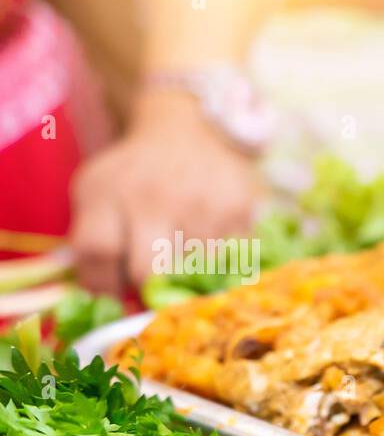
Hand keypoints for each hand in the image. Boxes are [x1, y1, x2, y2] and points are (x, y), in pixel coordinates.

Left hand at [70, 90, 259, 292]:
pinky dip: (217, 265)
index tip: (114, 291)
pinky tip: (209, 243)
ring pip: (191, 276)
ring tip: (184, 257)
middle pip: (147, 273)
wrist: (193, 133)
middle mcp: (155, 196)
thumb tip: (107, 302)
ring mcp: (203, 205)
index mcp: (110, 191)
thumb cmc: (137, 176)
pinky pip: (227, 265)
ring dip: (186, 278)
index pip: (98, 252)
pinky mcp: (240, 213)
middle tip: (153, 285)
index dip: (103, 284)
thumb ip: (92, 242)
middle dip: (147, 289)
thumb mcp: (98, 193)